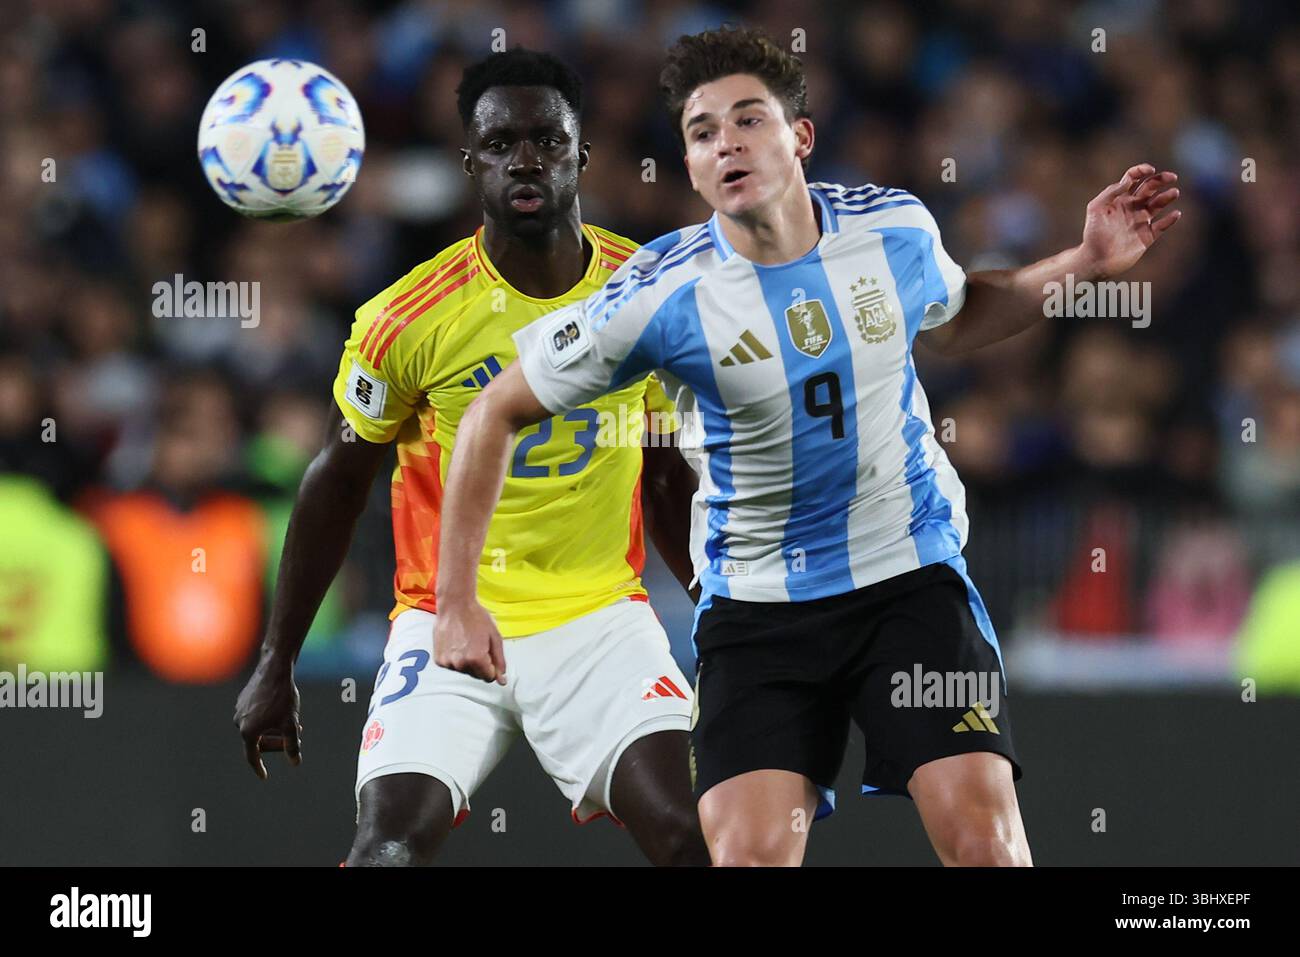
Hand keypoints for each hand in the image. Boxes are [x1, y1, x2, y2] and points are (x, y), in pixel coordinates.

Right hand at [233, 655, 302, 779]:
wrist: (274, 669)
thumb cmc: (283, 697)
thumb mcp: (291, 723)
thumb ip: (292, 745)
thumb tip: (295, 762)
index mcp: (248, 731)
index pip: (253, 756)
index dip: (259, 767)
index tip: (264, 776)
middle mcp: (239, 722)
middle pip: (258, 741)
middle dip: (277, 743)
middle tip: (297, 739)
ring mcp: (239, 710)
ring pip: (258, 728)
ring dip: (274, 730)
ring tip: (294, 724)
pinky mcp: (242, 700)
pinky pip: (254, 716)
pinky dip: (268, 719)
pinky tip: (282, 712)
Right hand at [434, 600, 507, 684]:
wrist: (454, 605)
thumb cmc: (476, 618)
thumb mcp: (494, 637)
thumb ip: (499, 660)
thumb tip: (502, 680)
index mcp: (477, 659)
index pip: (488, 677)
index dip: (491, 666)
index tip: (488, 654)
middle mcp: (461, 664)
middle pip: (476, 675)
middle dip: (479, 664)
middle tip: (477, 644)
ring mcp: (448, 662)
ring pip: (463, 671)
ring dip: (466, 661)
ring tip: (465, 642)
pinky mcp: (439, 660)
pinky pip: (451, 666)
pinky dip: (455, 658)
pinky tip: (456, 644)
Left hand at [1079, 163, 1180, 278]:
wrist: (1096, 260)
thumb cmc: (1093, 234)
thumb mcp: (1095, 209)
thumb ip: (1110, 192)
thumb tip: (1127, 181)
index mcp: (1119, 199)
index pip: (1133, 178)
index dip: (1142, 170)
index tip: (1150, 170)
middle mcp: (1132, 207)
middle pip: (1150, 188)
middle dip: (1161, 180)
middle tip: (1171, 177)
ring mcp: (1140, 221)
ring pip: (1158, 204)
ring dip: (1167, 197)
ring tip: (1174, 193)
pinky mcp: (1147, 236)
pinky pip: (1162, 226)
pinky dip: (1170, 220)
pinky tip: (1175, 214)